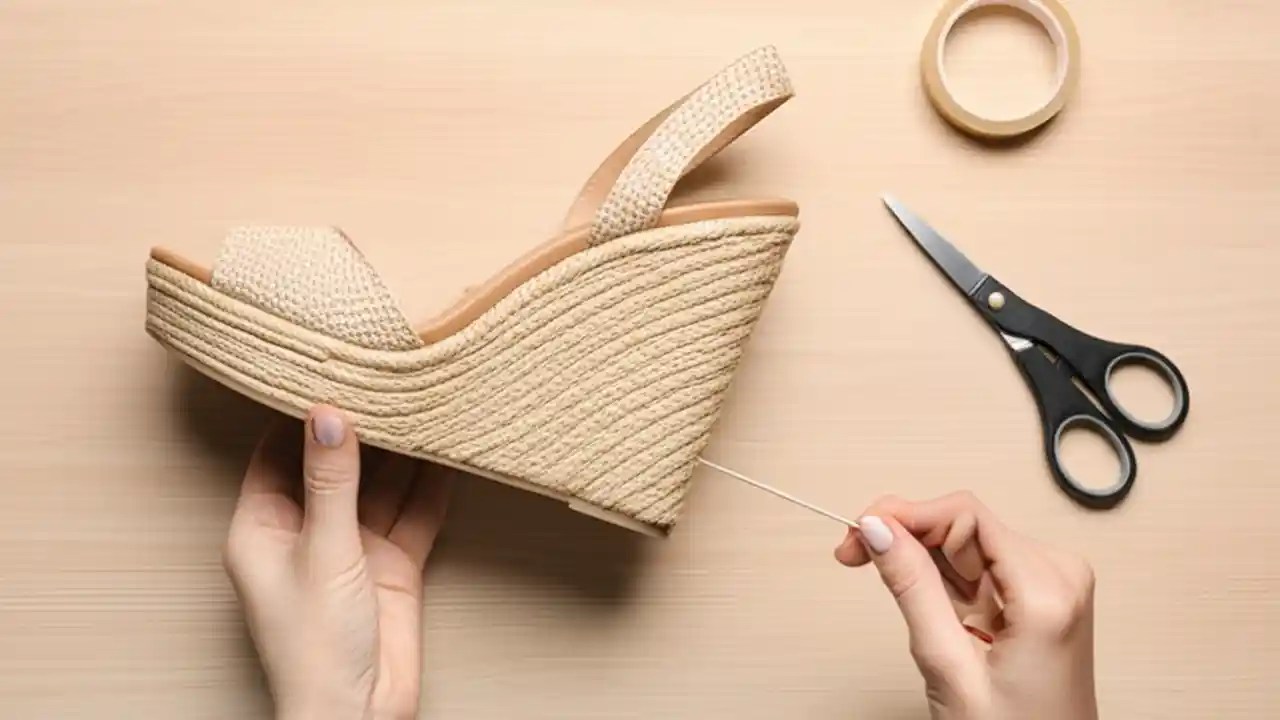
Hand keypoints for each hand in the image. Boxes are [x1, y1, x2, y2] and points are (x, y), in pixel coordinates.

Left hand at [223, 405, 451, 719]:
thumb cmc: (313, 647)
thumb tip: (328, 415)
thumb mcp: (323, 550)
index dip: (301, 414)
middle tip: (387, 375)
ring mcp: (352, 548)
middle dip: (362, 428)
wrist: (358, 713)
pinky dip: (432, 487)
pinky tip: (447, 454)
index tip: (326, 367)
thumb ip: (330, 482)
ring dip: (402, 454)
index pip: (276, 453)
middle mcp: (307, 532)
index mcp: (263, 527)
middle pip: (335, 465)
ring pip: (380, 486)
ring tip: (424, 404)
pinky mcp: (392, 565)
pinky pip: (414, 514)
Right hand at [835, 492, 1097, 719]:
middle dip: (907, 536)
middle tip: (854, 554)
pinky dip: (945, 580)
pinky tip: (932, 608)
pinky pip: (980, 567)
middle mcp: (1059, 576)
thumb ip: (912, 588)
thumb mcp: (949, 665)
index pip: (964, 515)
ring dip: (924, 561)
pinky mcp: (1040, 595)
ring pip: (968, 544)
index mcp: (1047, 591)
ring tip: (901, 600)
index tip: (858, 530)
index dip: (904, 514)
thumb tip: (879, 528)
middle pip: (966, 525)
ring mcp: (1052, 585)